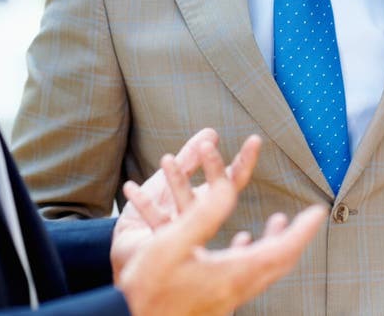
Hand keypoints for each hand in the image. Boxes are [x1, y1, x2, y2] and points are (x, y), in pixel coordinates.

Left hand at [111, 129, 260, 279]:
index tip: (254, 140)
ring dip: (177, 182)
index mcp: (208, 204)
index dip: (244, 162)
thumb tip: (211, 131)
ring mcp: (184, 235)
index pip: (233, 182)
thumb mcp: (172, 180)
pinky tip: (130, 187)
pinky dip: (143, 204)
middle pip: (217, 197)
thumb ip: (190, 158)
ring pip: (187, 210)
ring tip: (166, 159)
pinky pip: (154, 224)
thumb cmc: (156, 214)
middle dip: (215, 171)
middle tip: (207, 145)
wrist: (129, 252)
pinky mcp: (161, 247)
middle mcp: (201, 221)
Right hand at [118, 167, 325, 315]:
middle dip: (295, 238)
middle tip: (308, 217)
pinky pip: (244, 277)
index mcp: (231, 275)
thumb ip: (203, 214)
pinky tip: (242, 243)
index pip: (281, 252)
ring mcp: (224, 299)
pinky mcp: (213, 302)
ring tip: (279, 223)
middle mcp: (234, 290)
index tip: (318, 211)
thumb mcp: (171, 241)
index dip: (302, 230)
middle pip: (278, 264)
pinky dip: (252, 256)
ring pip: (262, 271)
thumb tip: (230, 188)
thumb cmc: (146, 284)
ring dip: (275, 245)